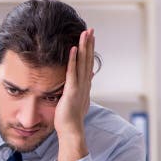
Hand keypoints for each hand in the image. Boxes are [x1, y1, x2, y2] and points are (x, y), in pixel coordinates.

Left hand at [54, 28, 93, 160]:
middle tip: (90, 29)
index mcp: (85, 86)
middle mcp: (85, 84)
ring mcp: (80, 87)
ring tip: (85, 33)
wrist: (71, 131)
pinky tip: (73, 49)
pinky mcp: (72, 92)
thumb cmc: (70, 118)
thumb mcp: (76, 100)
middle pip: (88, 60)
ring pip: (83, 63)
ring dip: (84, 48)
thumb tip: (85, 80)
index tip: (90, 38)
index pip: (88, 64)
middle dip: (89, 44)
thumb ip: (80, 89)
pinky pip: (72, 73)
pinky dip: (73, 60)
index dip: (89, 51)